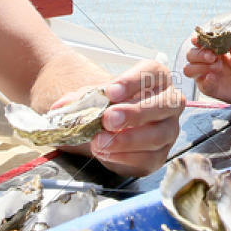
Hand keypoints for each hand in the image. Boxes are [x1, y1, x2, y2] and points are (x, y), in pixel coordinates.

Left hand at [76, 60, 185, 176]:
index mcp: (155, 79)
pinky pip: (149, 158)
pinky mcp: (159, 155)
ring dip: (128, 139)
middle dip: (135, 113)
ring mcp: (168, 130)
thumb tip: (60, 108)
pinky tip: (106, 153)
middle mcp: (169, 102)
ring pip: (159, 134)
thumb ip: (78, 100)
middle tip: (108, 119)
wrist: (105, 129)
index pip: (153, 73)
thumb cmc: (105, 106)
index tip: (111, 91)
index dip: (133, 81)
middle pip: (164, 104)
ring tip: (100, 141)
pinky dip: (125, 157)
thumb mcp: (91, 98)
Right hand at [182, 34, 230, 106]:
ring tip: (217, 67)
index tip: (198, 40)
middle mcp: (207, 61)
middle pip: (190, 55)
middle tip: (212, 57)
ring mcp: (207, 75)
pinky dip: (205, 81)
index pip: (199, 42)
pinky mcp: (210, 88)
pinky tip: (213, 78)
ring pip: (189, 69)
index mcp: (215, 49)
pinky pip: (201, 85)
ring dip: (199, 67)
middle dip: (199, 54)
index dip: (197, 40)